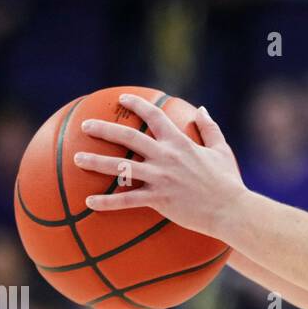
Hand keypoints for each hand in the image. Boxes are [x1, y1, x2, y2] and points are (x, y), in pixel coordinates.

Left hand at [73, 93, 245, 238]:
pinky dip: (106, 202)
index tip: (121, 99)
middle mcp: (166, 157)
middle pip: (128, 137)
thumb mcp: (222, 150)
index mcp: (180, 143)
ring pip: (121, 167)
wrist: (231, 209)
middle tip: (85, 126)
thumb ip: (210, 128)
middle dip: (104, 129)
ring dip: (96, 162)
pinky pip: (126, 200)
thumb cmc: (228, 181)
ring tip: (76, 159)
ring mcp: (160, 178)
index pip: (155, 116)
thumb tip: (202, 109)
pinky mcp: (158, 199)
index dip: (137, 105)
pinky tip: (88, 202)